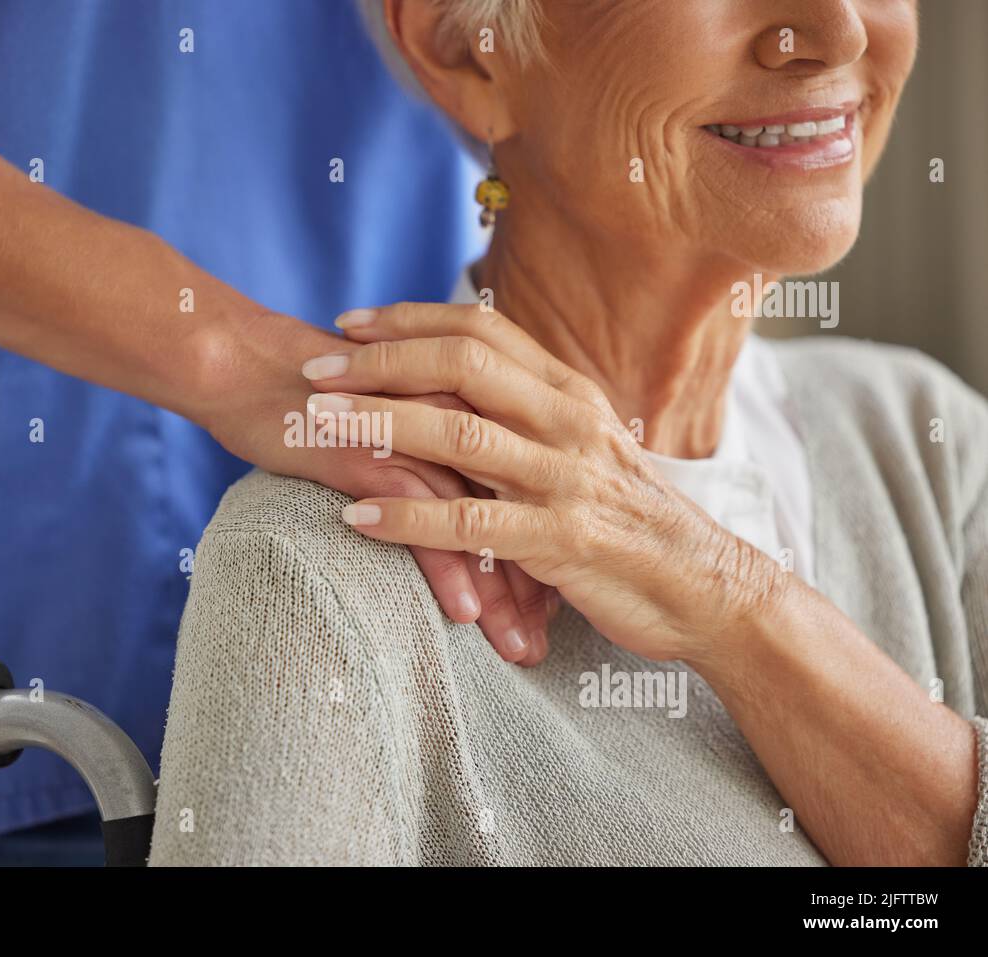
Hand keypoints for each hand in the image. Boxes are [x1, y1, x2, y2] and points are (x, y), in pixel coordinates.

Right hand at [194, 310, 550, 663]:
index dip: (548, 542)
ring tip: (517, 647)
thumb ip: (429, 441)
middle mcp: (458, 415)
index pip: (530, 481)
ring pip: (482, 520)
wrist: (242, 362)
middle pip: (520, 506)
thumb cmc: (313, 395)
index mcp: (470, 401)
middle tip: (548, 638)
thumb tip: (446, 491)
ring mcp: (420, 435)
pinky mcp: (376, 456)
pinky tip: (465, 614)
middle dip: (542, 578)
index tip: (558, 603)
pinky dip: (449, 569)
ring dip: (505, 591)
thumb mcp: (391, 412)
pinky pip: (424, 520)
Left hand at [305, 303, 785, 663]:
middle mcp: (567, 421)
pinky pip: (471, 524)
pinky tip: (357, 516)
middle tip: (313, 368)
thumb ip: (527, 413)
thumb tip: (459, 384)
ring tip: (317, 425)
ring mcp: (565, 479)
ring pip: (461, 436)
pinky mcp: (561, 541)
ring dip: (380, 426)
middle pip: (463, 366)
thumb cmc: (629, 518)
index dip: (411, 320)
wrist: (703, 586)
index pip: (482, 329)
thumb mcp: (584, 447)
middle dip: (381, 361)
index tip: (349, 322)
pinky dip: (409, 517)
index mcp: (569, 391)